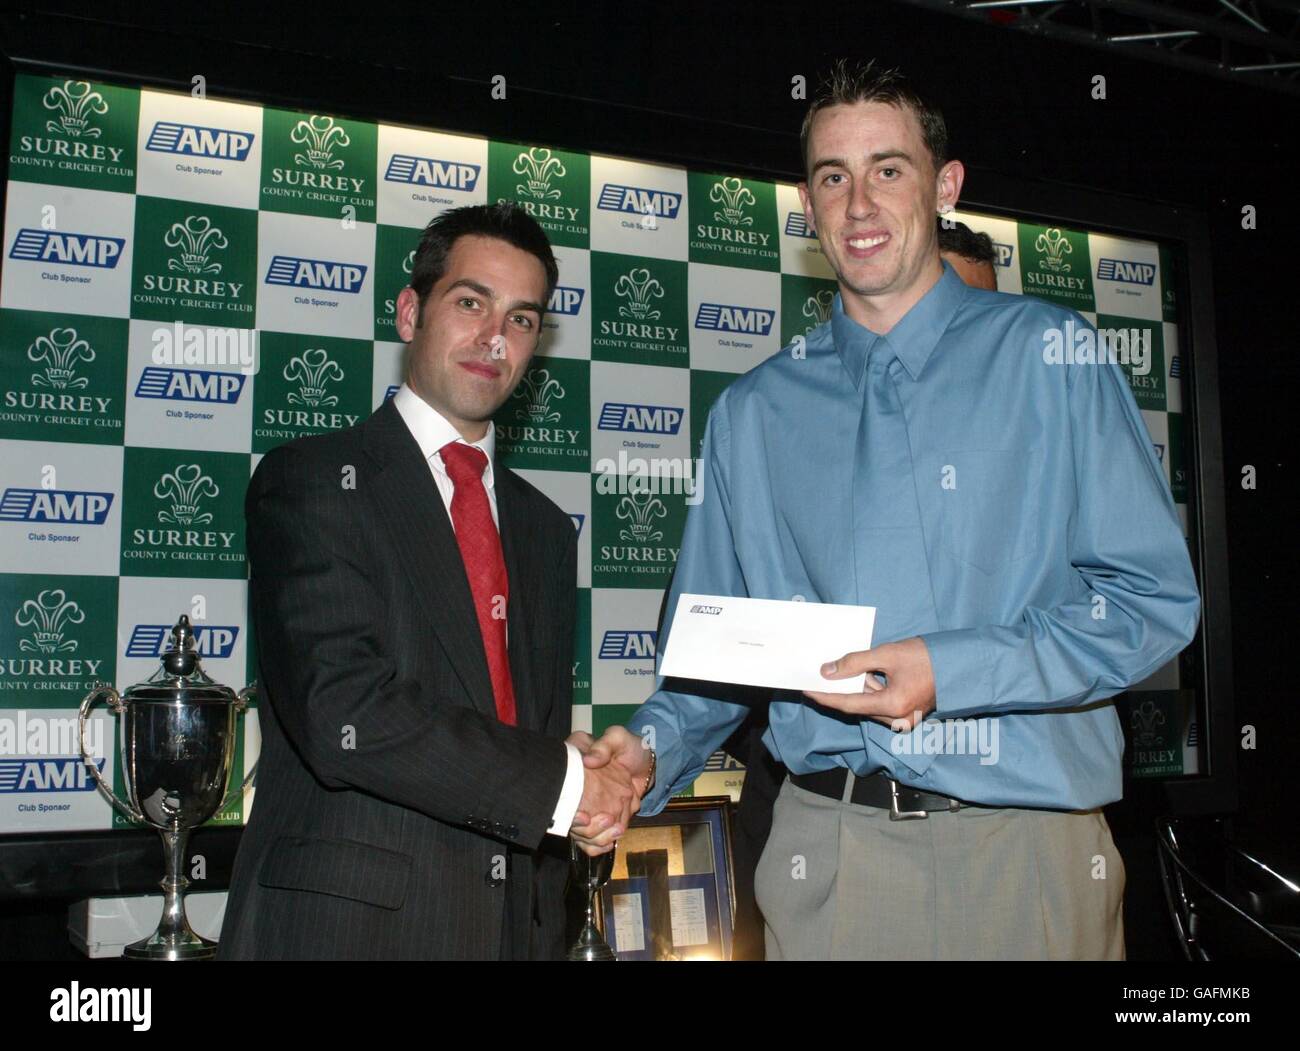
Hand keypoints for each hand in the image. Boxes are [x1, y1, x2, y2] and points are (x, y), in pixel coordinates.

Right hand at [570, 726, 652, 855]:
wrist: (646, 766)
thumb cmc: (630, 748)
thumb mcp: (619, 737)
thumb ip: (604, 745)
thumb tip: (588, 760)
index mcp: (571, 769)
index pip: (559, 794)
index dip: (567, 810)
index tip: (584, 816)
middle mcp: (573, 792)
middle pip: (567, 820)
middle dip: (585, 829)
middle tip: (608, 819)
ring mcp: (585, 808)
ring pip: (579, 834)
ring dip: (596, 837)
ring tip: (617, 827)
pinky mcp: (597, 820)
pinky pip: (592, 840)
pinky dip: (601, 843)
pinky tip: (614, 836)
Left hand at [802, 637, 936, 731]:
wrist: (960, 664)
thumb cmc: (927, 657)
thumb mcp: (887, 654)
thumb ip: (856, 662)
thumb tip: (828, 671)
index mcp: (892, 706)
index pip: (848, 705)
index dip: (825, 697)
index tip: (806, 689)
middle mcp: (896, 719)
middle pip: (857, 707)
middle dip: (838, 692)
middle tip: (818, 678)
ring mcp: (903, 719)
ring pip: (868, 705)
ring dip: (855, 689)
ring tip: (837, 672)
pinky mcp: (907, 713)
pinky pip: (880, 704)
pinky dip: (870, 690)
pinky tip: (863, 674)